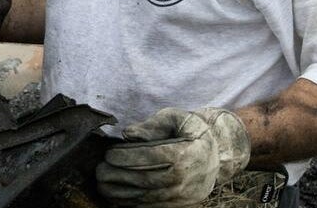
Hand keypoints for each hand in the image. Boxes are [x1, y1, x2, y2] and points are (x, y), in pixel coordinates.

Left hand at [96, 108, 250, 206]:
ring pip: (147, 197)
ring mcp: (185, 195)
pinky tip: (118, 196)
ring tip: (102, 186)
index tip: (108, 154)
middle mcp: (187, 178)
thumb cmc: (192, 131)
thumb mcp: (177, 117)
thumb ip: (152, 124)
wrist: (218, 153)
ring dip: (121, 193)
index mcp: (186, 153)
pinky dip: (133, 203)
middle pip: (145, 179)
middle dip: (118, 176)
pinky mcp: (182, 204)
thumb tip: (127, 134)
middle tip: (99, 171)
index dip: (125, 157)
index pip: (150, 157)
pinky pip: (154, 206)